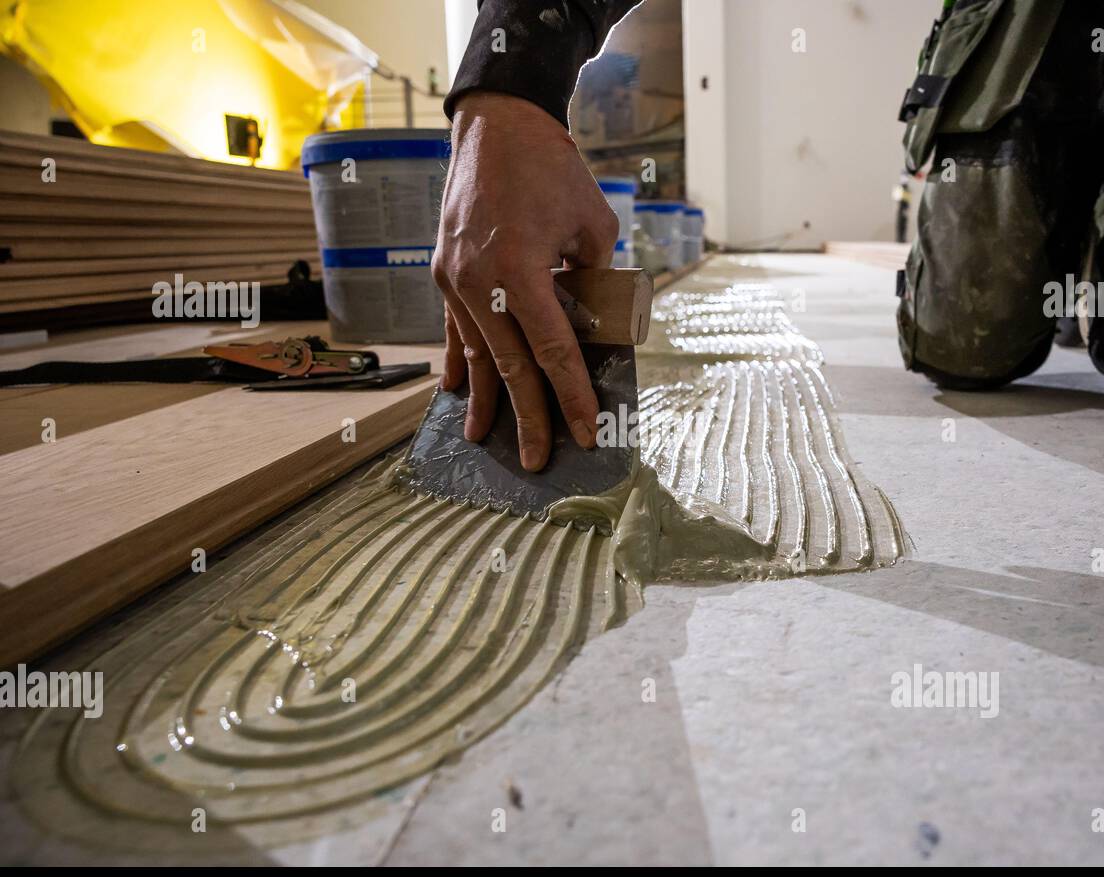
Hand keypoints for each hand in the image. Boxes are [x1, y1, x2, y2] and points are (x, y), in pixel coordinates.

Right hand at [433, 92, 617, 470]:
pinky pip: (452, 327)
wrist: (497, 125)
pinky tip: (453, 390)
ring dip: (483, 397)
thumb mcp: (593, 227)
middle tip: (538, 459)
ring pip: (475, 351)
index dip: (570, 394)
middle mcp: (478, 280)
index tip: (583, 431)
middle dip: (527, 415)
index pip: (551, 350)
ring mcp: (453, 277)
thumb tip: (592, 334)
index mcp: (519, 268)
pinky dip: (456, 359)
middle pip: (509, 364)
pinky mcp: (443, 271)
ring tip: (483, 437)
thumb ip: (595, 284)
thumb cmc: (552, 171)